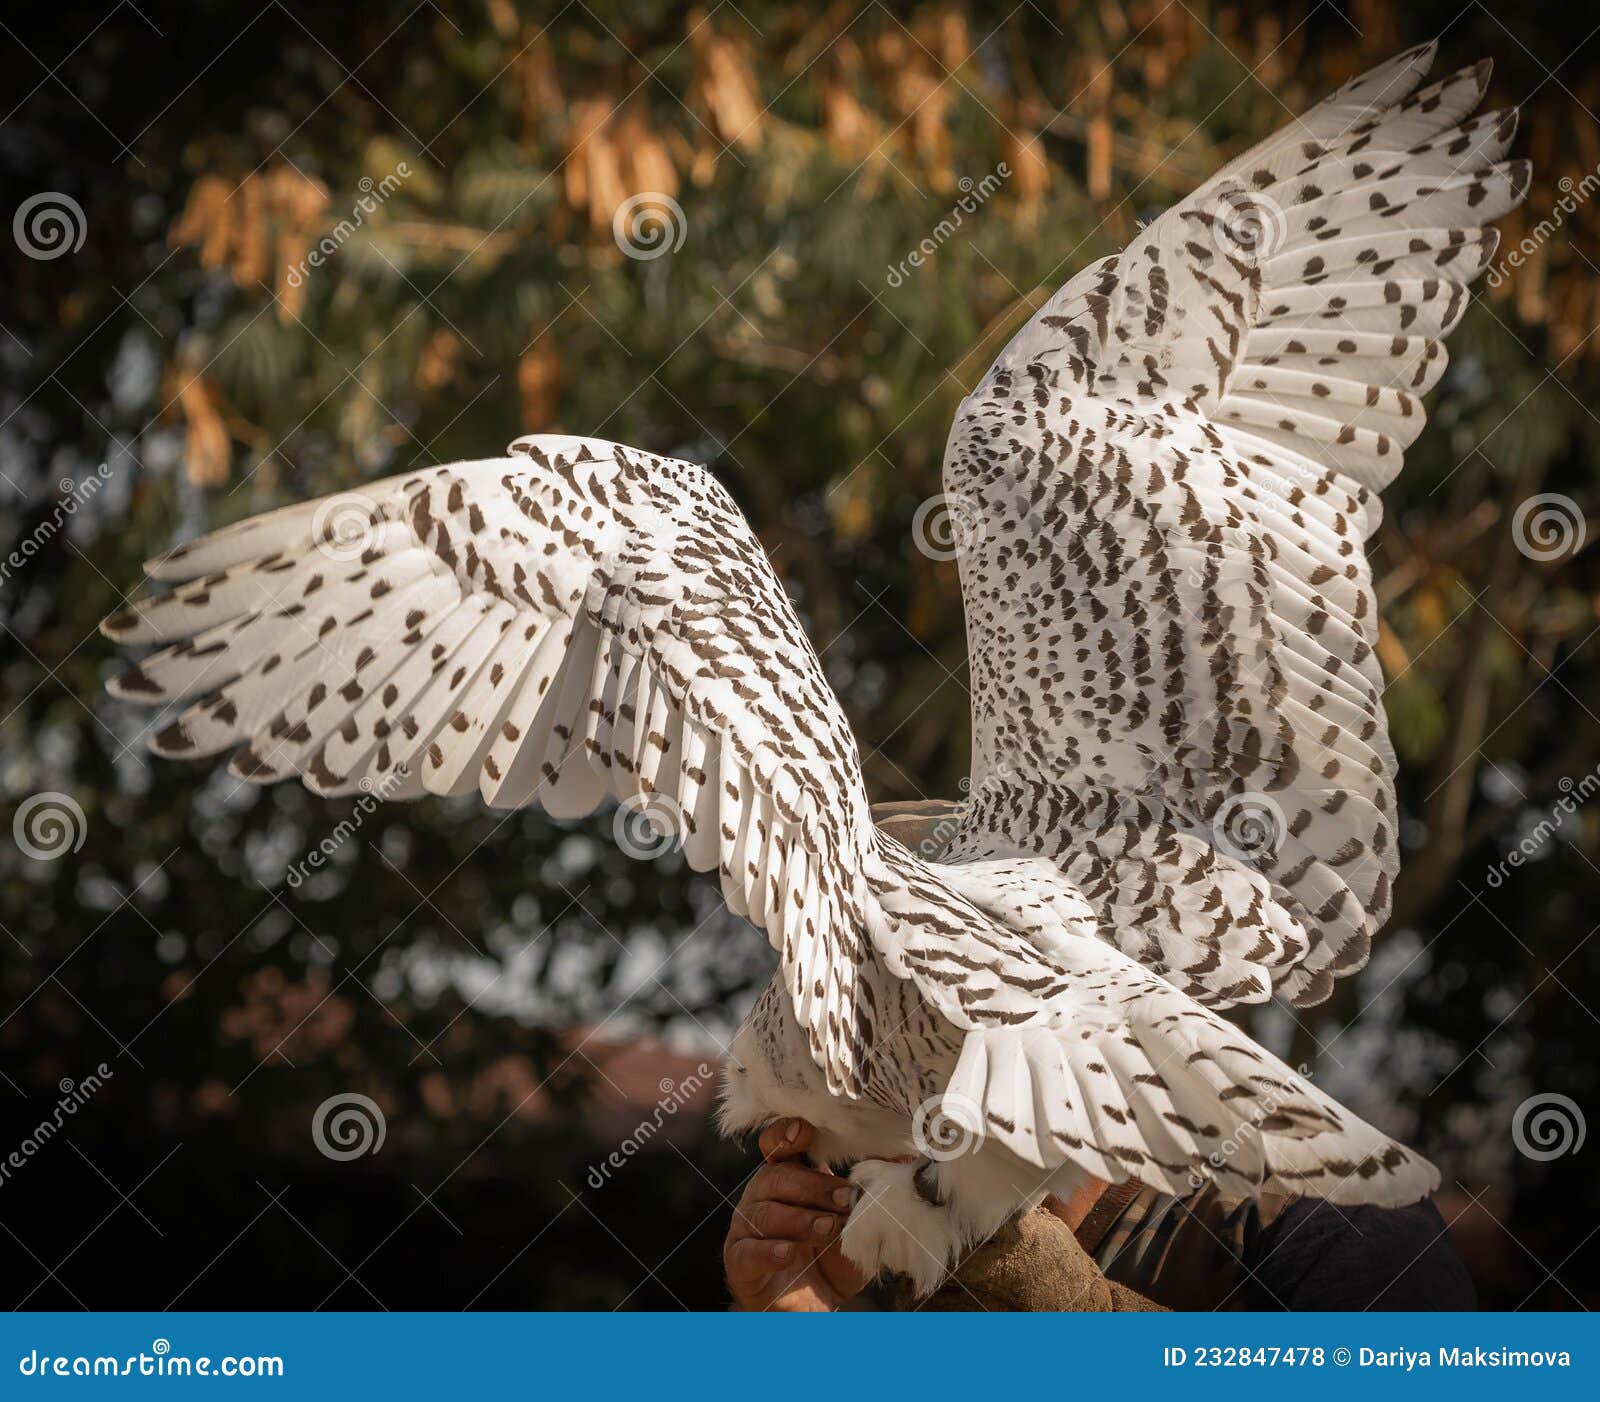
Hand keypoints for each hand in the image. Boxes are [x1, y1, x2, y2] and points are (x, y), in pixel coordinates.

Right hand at [723, 1118, 867, 1310]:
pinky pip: (747, 1252)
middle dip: (814, 1185)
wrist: (813, 1311)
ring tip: (829, 1228)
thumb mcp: (859, 1225)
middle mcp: (762, 1198)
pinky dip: (768, 1251)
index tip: (804, 1132)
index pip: (779, 1146)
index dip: (786, 1134)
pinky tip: (788, 1253)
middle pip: (777, 1176)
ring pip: (765, 1213)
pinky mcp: (739, 1264)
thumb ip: (875, 1193)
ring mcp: (746, 1230)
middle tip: (846, 1199)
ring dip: (800, 1219)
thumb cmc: (832, 1259)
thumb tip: (906, 1160)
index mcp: (787, 1180)